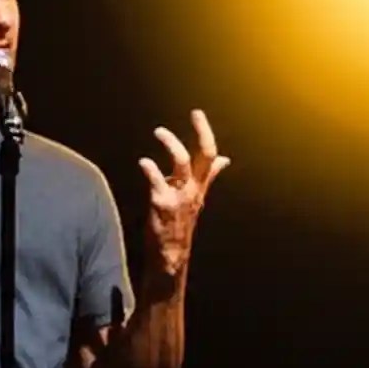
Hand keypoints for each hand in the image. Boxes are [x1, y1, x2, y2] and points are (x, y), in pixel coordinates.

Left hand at [138, 110, 230, 276]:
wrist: (171, 254)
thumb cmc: (180, 222)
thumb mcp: (198, 197)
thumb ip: (210, 177)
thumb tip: (225, 160)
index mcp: (200, 186)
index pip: (210, 155)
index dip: (205, 132)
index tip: (197, 114)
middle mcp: (192, 188)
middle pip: (204, 155)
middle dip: (202, 132)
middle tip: (195, 114)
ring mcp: (178, 196)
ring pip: (182, 163)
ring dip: (171, 144)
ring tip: (159, 131)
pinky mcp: (161, 204)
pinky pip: (157, 182)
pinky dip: (150, 169)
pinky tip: (143, 162)